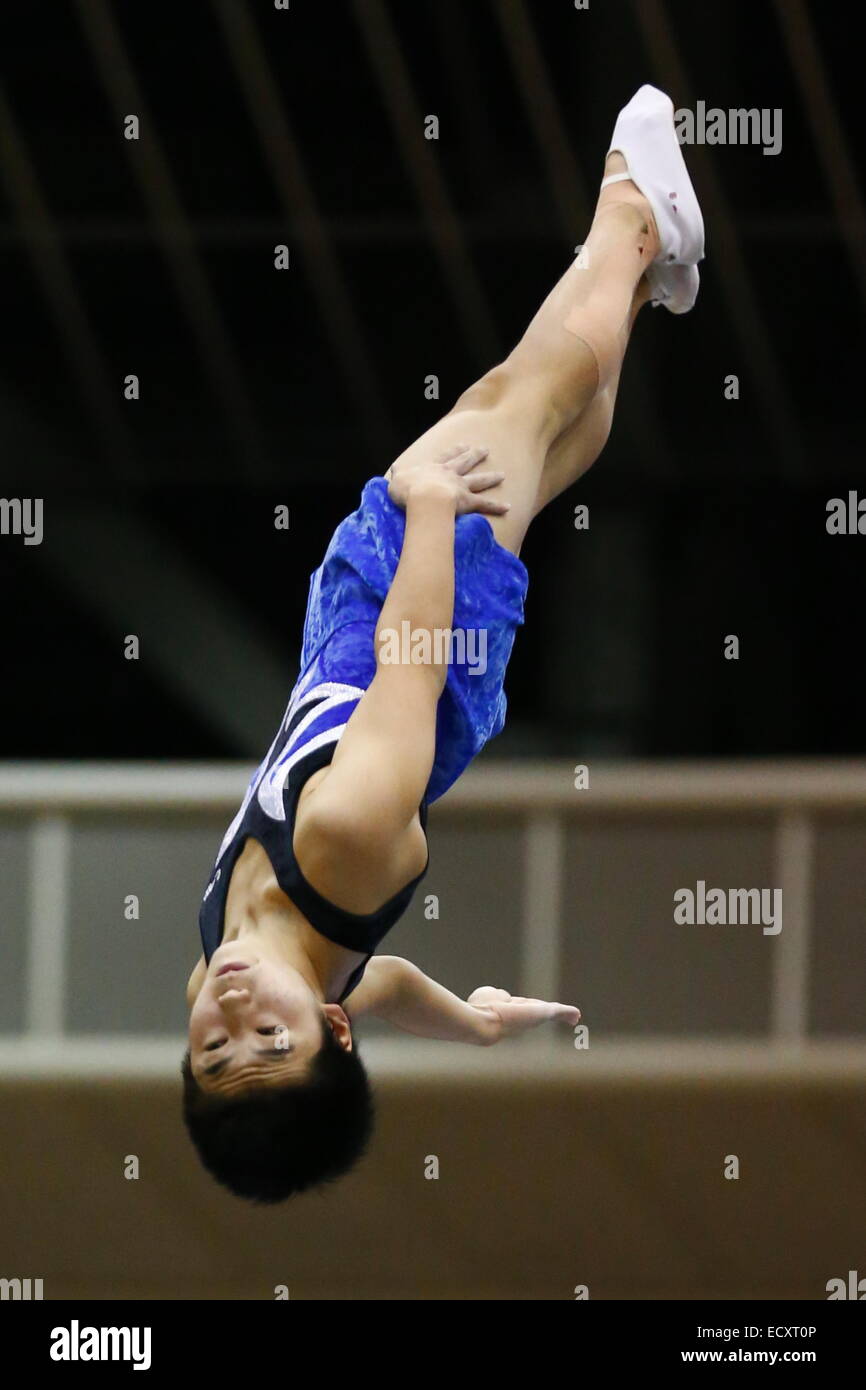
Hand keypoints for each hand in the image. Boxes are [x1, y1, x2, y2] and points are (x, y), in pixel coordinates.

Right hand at [387, 443, 509, 517]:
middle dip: (475, 455)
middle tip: (485, 450)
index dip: (454, 450)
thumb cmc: (408, 489)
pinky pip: (485, 505)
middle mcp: (450, 474)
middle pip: (465, 462)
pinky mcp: (468, 502)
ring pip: (478, 481)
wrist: (424, 498)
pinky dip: (496, 506)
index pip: (445, 456)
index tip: (463, 445)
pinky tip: (507, 507)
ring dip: (491, 478)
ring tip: (502, 475)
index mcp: (433, 467)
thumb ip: (398, 474)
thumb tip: (394, 469)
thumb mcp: (397, 479)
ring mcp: (460, 487)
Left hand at [467, 986, 580, 1041]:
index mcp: (511, 1013)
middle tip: (566, 1017)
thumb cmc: (480, 1010)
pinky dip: (567, 1012)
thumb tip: (501, 996)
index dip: (532, 1009)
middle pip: (542, 1014)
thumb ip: (495, 995)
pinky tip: (576, 1015)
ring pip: (551, 1014)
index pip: (525, 1011)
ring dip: (564, 1014)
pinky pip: (557, 1012)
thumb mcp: (487, 996)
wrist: (484, 1023)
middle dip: (554, 1015)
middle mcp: (524, 1018)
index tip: (541, 1011)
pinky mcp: (541, 1014)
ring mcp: (533, 1017)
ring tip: (576, 1016)